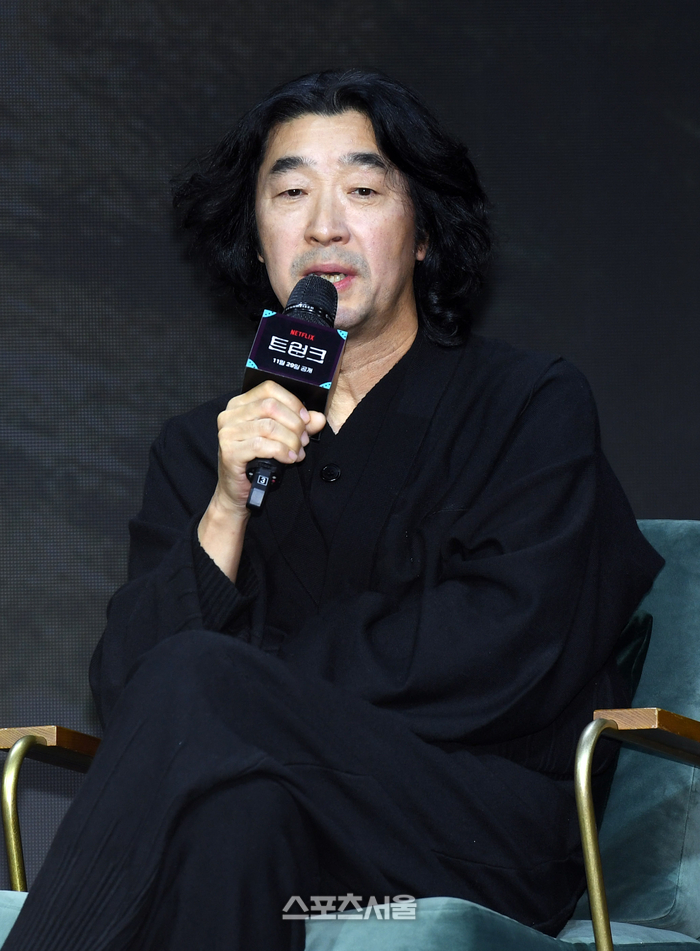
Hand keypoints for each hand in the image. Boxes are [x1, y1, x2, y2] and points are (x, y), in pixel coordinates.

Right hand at [198, 381, 324, 578]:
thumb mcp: (280, 438)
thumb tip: (318, 418)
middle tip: (304, 440)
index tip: (306, 419)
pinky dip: (281, 451)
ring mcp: (227, 433)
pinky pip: (262, 445)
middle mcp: (230, 415)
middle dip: (294, 423)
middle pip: (271, 406)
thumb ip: (299, 425)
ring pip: (269, 426)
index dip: (293, 402)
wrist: (238, 491)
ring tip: (297, 452)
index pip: (269, 389)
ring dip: (290, 440)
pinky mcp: (229, 451)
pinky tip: (289, 459)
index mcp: (240, 404)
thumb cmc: (256, 462)